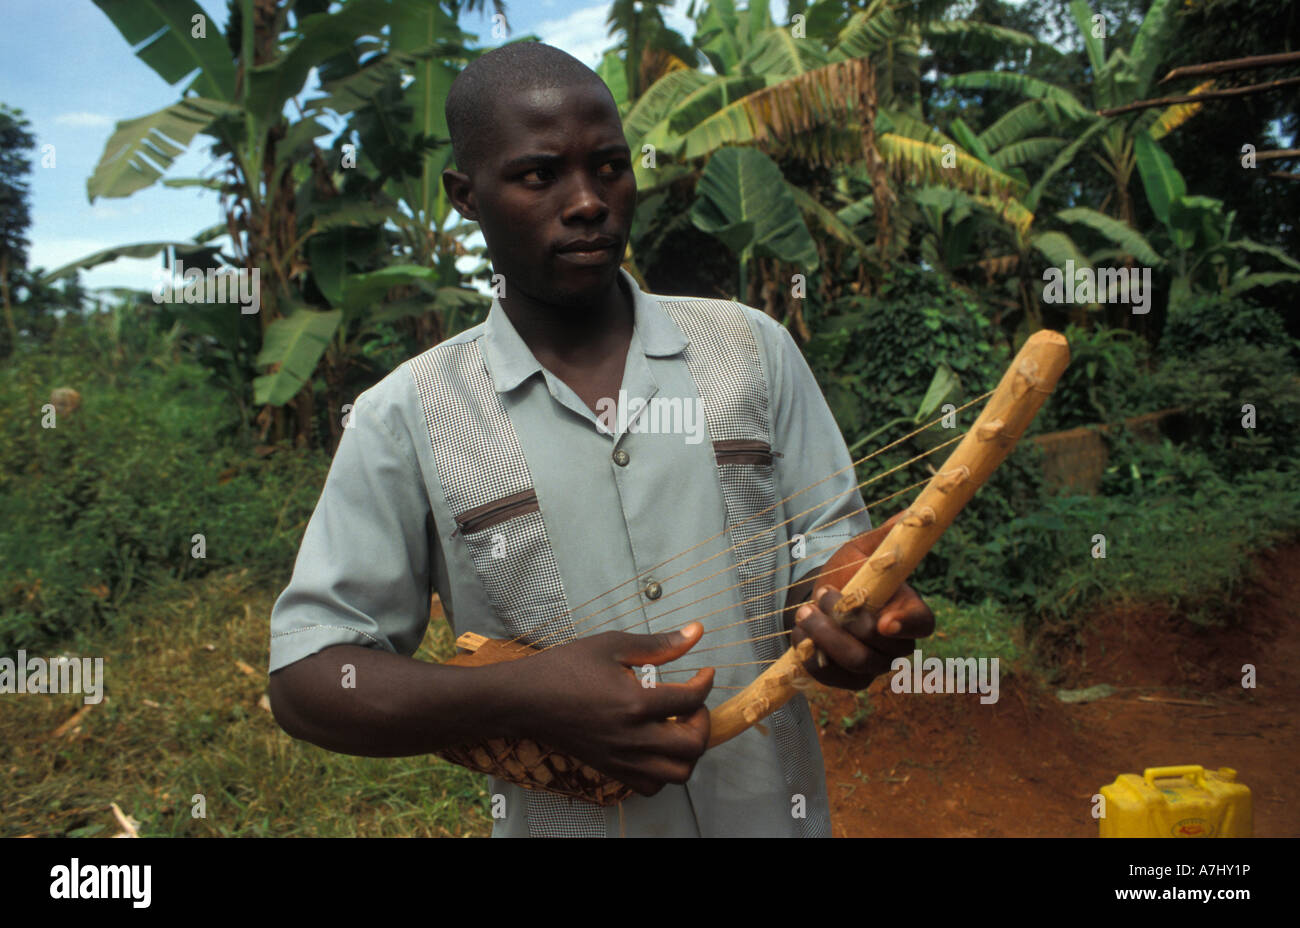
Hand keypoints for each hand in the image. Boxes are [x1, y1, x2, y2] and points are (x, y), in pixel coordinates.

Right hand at [507, 622, 713, 796]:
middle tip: (693, 704)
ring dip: (688, 750)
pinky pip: (651, 786)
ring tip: (678, 726)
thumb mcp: (613, 645)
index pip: (691, 700)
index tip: (704, 673)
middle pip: (693, 745)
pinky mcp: (611, 769)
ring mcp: (622, 758)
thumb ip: (659, 643)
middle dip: (703, 722)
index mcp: (634, 702)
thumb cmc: (566, 667)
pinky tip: (657, 745)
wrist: (526, 699)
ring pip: (677, 773)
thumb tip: (697, 631)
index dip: (706, 683)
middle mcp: (632, 737)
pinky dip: (664, 771)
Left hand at [789, 514, 934, 689]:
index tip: (884, 621)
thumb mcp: (864, 550)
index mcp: (909, 611)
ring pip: (855, 664)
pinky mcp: (846, 679)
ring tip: (804, 612)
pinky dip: (810, 655)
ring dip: (826, 637)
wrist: (823, 596)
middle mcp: (896, 646)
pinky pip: (831, 678)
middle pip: (881, 649)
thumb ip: (885, 537)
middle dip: (846, 622)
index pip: (921, 624)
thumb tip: (907, 514)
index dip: (906, 625)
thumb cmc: (851, 572)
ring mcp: (872, 666)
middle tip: (822, 593)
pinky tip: (800, 632)